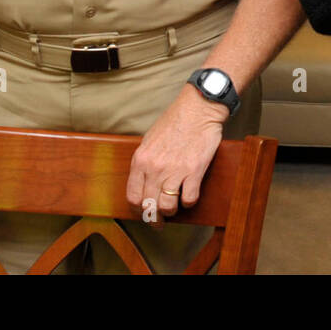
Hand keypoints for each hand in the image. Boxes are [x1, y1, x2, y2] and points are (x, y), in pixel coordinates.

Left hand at [126, 84, 228, 220]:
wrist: (198, 109)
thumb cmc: (175, 121)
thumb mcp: (150, 140)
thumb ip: (145, 161)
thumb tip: (143, 181)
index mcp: (141, 160)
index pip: (133, 197)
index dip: (138, 209)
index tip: (144, 211)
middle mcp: (155, 168)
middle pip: (149, 206)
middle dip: (154, 218)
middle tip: (159, 220)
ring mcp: (175, 171)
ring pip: (167, 207)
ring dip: (170, 211)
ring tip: (174, 208)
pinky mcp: (194, 171)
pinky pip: (188, 199)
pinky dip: (188, 202)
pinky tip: (189, 194)